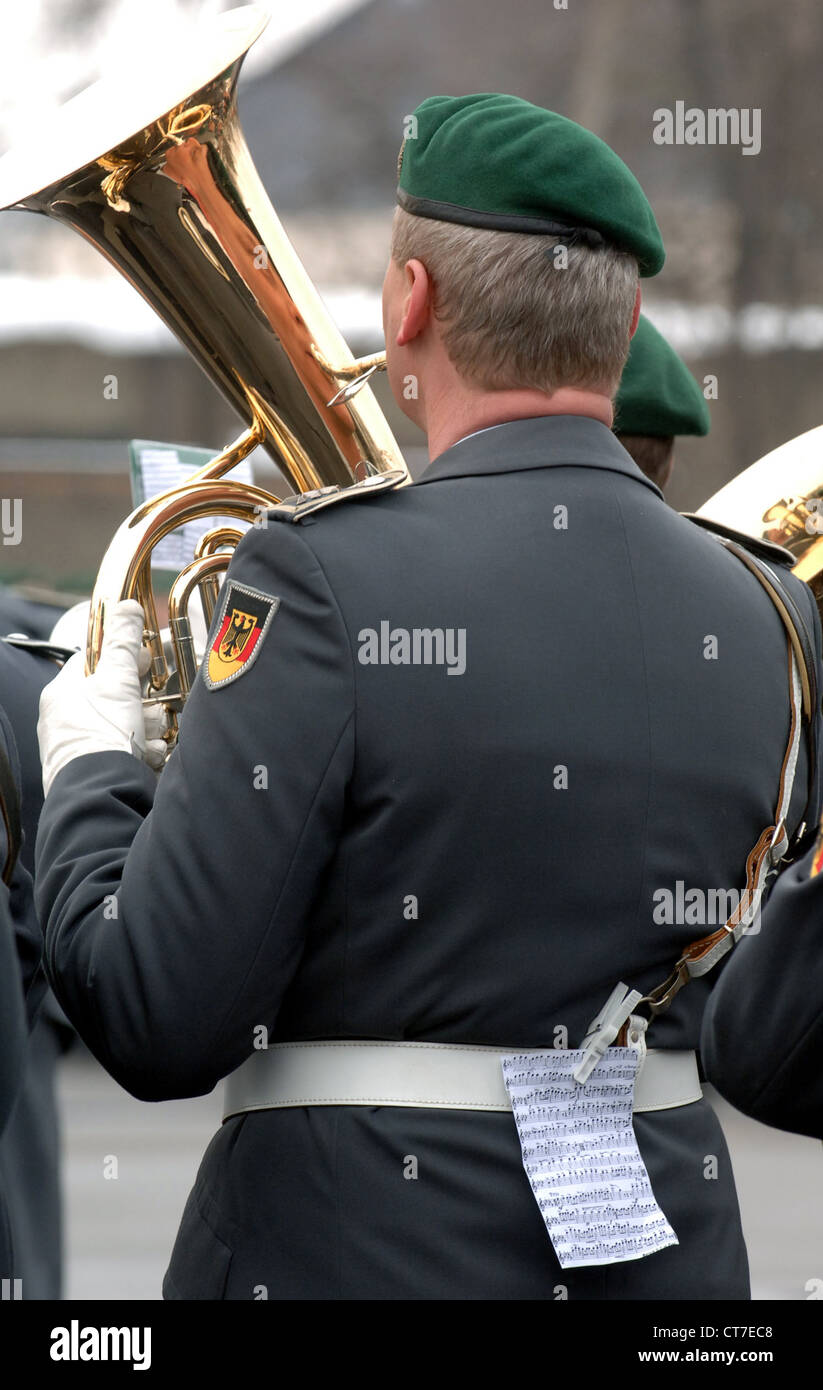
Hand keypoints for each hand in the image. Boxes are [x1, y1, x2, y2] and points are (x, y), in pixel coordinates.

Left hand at [38, 600, 168, 796]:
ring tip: (150, 737)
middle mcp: (67, 721)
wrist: (103, 795)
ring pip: (125, 724)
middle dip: (142, 701)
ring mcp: (81, 748)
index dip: (125, 658)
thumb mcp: (116, 682)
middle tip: (156, 703)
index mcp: (62, 695)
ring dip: (146, 727)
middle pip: (114, 696)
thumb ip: (124, 644)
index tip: (147, 660)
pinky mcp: (97, 771)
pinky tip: (148, 756)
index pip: (93, 662)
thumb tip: (128, 607)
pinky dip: (143, 751)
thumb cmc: (102, 735)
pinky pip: (126, 751)